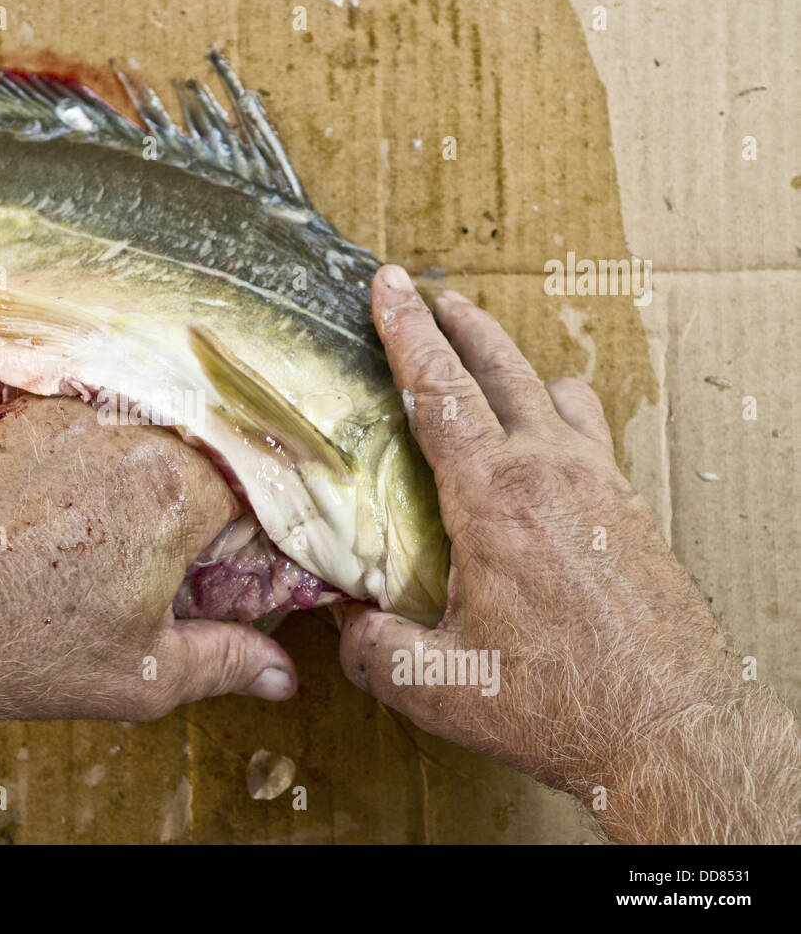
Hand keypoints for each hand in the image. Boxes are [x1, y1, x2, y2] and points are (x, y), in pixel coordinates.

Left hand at [0, 394, 297, 722]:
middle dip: (200, 496)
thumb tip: (282, 676)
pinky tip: (64, 506)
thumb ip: (226, 662)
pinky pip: (84, 422)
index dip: (251, 526)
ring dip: (144, 470)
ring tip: (108, 530)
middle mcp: (130, 433)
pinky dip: (89, 456)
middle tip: (170, 551)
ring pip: (141, 428)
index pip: (254, 486)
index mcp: (178, 489)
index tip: (234, 560)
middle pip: (198, 449)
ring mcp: (71, 414)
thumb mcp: (145, 675)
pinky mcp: (23, 414)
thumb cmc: (27, 647)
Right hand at [336, 265, 778, 837]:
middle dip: (460, 323)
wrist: (671, 730)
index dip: (408, 333)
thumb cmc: (557, 706)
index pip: (440, 393)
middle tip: (433, 293)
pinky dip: (560, 412)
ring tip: (485, 361)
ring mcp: (600, 485)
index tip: (388, 285)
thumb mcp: (439, 687)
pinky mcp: (631, 509)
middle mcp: (553, 473)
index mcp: (495, 500)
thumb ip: (375, 647)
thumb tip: (344, 624)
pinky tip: (548, 437)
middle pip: (501, 369)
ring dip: (513, 365)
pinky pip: (591, 432)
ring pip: (554, 392)